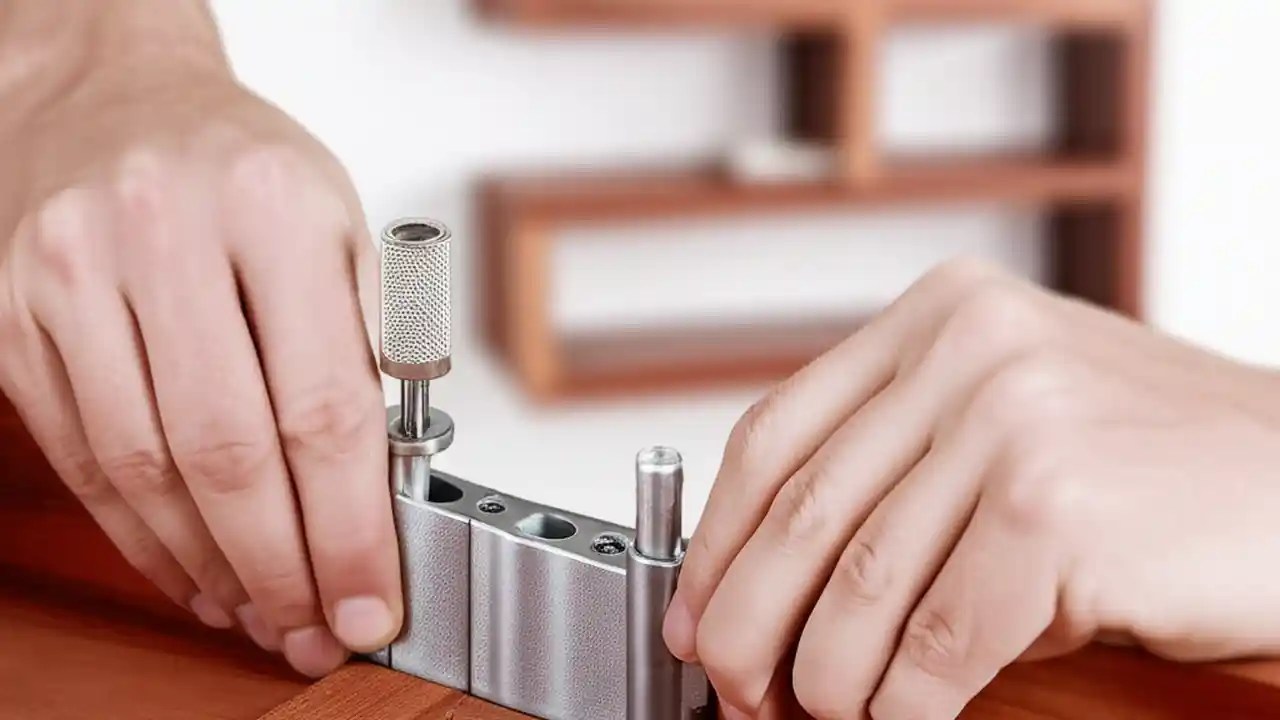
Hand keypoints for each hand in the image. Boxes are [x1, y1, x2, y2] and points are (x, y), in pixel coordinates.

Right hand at [0, 28, 394, 675]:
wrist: (110, 96)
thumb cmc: (240, 169)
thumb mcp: (338, 224)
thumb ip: (372, 343)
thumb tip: (389, 487)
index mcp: (271, 206)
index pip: (325, 406)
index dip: (351, 527)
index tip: (370, 597)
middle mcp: (160, 232)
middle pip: (228, 452)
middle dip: (280, 567)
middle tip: (312, 627)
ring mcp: (69, 274)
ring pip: (143, 469)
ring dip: (210, 566)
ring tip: (260, 611)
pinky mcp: (12, 315)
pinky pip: (84, 457)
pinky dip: (144, 535)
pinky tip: (192, 570)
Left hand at [664, 260, 1279, 718]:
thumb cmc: (1153, 467)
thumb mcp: (1011, 420)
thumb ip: (902, 463)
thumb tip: (771, 575)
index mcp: (940, 317)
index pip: (777, 432)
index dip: (718, 537)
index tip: (692, 605)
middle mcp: (969, 351)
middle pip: (801, 512)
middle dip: (746, 620)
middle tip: (730, 684)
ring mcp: (1014, 424)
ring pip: (860, 585)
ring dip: (822, 678)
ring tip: (814, 714)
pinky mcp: (1058, 512)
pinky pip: (939, 643)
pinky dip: (904, 705)